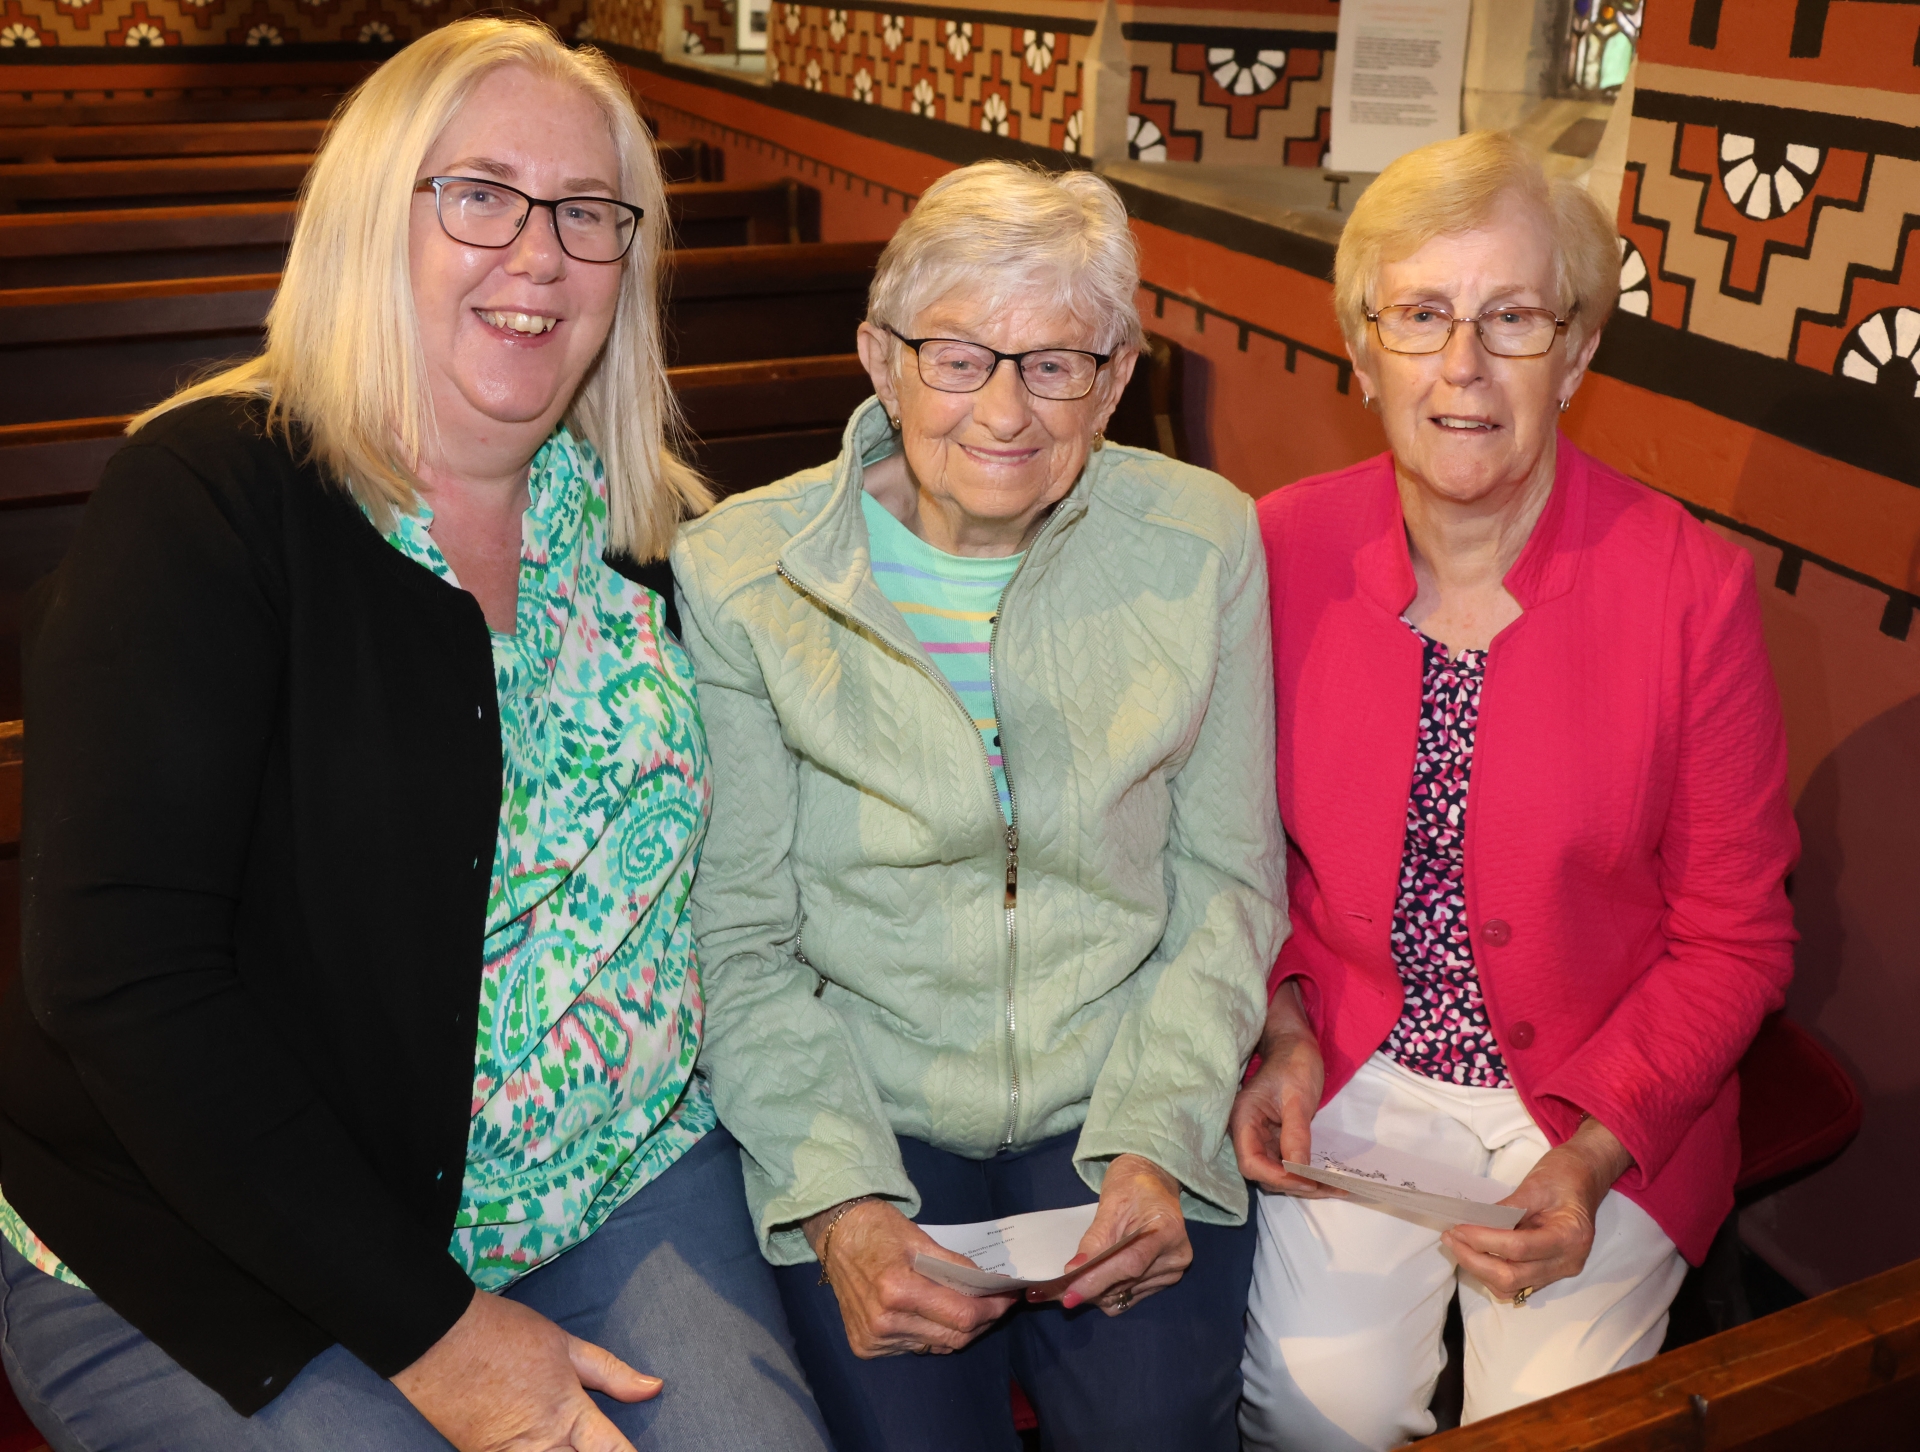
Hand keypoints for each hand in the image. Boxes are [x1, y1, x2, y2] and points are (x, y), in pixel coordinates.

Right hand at [391, 1289, 659, 1451]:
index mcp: (569, 1413)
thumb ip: (612, 1374)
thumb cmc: (505, 1334)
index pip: (614, 1451)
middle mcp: (542, 1444)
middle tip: (595, 1445)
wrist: (437, 1337)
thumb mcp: (566, 1345)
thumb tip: (654, 1387)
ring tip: (566, 1444)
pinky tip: (546, 1447)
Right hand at [804, 1199, 1016, 1357]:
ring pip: (936, 1345)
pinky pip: (915, 1347)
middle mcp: (883, 1322)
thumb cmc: (879, 1229)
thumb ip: (956, 1267)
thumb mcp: (921, 1239)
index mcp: (896, 1290)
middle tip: (996, 1304)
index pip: (960, 1315)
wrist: (837, 1236)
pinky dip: (931, 1334)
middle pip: (953, 1337)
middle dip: (982, 1321)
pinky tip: (934, 1315)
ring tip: (968, 1307)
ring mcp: (873, 1339)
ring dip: (957, 1329)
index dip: (991, 1309)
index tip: (1008, 1298)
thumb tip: (990, 1285)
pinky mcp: (866, 1348)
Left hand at [1049, 1154, 1189, 1314]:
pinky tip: (1090, 1281)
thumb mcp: (1111, 1203)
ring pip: (1122, 1296)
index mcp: (1167, 1231)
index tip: (1068, 1294)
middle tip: (1050, 1290)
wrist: (1153, 1183)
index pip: (1130, 1264)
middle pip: (1124, 1283)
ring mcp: (1171, 1273)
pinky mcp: (1162, 1282)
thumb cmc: (1132, 1184)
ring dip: (1092, 1292)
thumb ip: (1095, 1238)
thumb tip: (1073, 1271)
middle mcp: (1175, 1257)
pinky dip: (1105, 1293)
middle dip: (1086, 1287)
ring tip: (1065, 1283)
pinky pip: (1126, 1298)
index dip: (1098, 1280)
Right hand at [1229, 979, 1339, 1196]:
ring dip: (1303, 1183)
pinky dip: (1306, 1173)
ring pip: (1276, 1173)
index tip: (1308, 1180)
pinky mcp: (1275, 1138)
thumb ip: (1296, 1134)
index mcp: (1243, 1119)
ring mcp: (1261, 1137)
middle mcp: (1247, 1133)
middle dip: (1294, 1184)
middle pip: (1263, 1173)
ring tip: (1335, 1188)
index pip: (1251, 1162)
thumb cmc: (1294, 1063)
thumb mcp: (1298, 1097)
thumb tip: (1299, 1171)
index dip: (1277, 1177)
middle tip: (1329, 1188)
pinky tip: (1328, 1179)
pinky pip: (1287, 1163)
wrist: (1295, 1045)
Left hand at [1443, 1118, 1634, 1300]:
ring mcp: (1559, 1271)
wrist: (1586, 1176)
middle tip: (1451, 1237)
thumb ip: (1507, 1208)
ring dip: (1478, 1269)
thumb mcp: (1535, 1184)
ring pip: (1510, 1286)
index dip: (1484, 1240)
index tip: (1458, 1227)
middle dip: (1475, 1260)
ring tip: (1456, 1244)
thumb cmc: (1564, 1175)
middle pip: (1512, 1276)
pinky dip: (1490, 1271)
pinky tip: (1474, 1252)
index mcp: (1570, 1237)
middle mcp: (1567, 1262)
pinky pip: (1515, 1282)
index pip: (1519, 1248)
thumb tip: (1473, 1222)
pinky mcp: (1547, 1273)